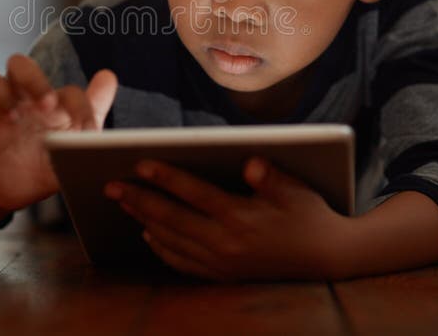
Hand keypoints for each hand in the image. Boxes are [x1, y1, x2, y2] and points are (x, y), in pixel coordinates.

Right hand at [0, 54, 117, 210]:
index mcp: (50, 97)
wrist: (23, 186)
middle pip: (18, 62)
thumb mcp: (77, 138)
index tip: (83, 127)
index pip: (63, 86)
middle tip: (45, 105)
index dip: (74, 102)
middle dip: (31, 78)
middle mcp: (22, 95)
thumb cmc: (54, 154)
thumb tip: (108, 75)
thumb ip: (93, 107)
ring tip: (12, 119)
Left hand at [104, 158, 348, 281]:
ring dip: (144, 220)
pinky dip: (162, 248)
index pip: (194, 193)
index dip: (165, 177)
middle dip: (138, 199)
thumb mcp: (296, 191)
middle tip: (110, 185)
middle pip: (172, 218)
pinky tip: (149, 234)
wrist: (327, 258)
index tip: (139, 162)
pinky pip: (183, 262)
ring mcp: (222, 262)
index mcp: (241, 217)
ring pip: (172, 240)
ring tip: (122, 203)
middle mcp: (226, 242)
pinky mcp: (223, 274)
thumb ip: (270, 176)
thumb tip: (249, 162)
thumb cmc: (310, 215)